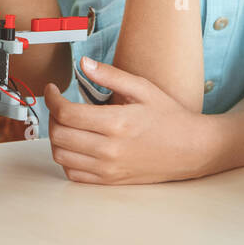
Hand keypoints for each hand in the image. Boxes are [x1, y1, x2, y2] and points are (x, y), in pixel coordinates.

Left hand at [44, 57, 214, 183]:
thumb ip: (110, 76)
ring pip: (61, 156)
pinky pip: (73, 173)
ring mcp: (108, 168)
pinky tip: (75, 144)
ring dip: (56, 138)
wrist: (192, 149)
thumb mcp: (143, 88)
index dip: (52, 99)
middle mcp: (109, 149)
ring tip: (66, 123)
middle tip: (58, 105)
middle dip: (52, 116)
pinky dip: (66, 158)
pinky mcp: (110, 180)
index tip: (52, 90)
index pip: (66, 113)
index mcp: (116, 123)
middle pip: (58, 135)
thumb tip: (83, 63)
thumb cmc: (169, 117)